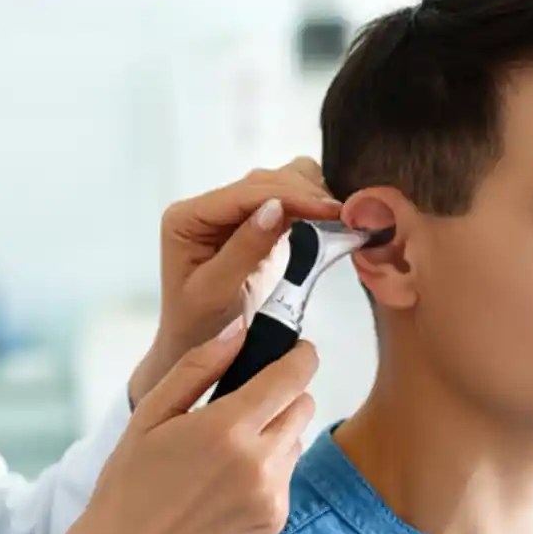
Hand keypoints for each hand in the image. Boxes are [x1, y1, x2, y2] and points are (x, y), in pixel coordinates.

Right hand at [47, 326, 317, 533]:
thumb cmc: (130, 483)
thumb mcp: (151, 414)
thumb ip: (198, 367)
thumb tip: (239, 330)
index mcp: (227, 428)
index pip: (293, 375)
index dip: (300, 355)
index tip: (296, 350)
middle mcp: (259, 462)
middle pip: (304, 405)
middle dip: (284, 394)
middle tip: (248, 402)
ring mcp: (270, 495)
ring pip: (297, 441)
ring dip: (276, 433)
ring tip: (229, 448)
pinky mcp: (274, 520)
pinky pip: (286, 477)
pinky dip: (268, 470)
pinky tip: (228, 481)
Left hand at [129, 156, 339, 404]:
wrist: (196, 352)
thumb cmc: (197, 329)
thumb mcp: (215, 293)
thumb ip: (244, 249)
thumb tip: (275, 207)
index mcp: (187, 218)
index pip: (244, 194)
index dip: (290, 196)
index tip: (332, 210)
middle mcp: (206, 208)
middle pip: (263, 181)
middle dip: (304, 193)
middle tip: (345, 216)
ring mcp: (228, 215)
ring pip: (277, 185)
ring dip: (309, 196)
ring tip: (339, 219)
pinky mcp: (250, 226)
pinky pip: (284, 206)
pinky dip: (307, 210)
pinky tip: (329, 223)